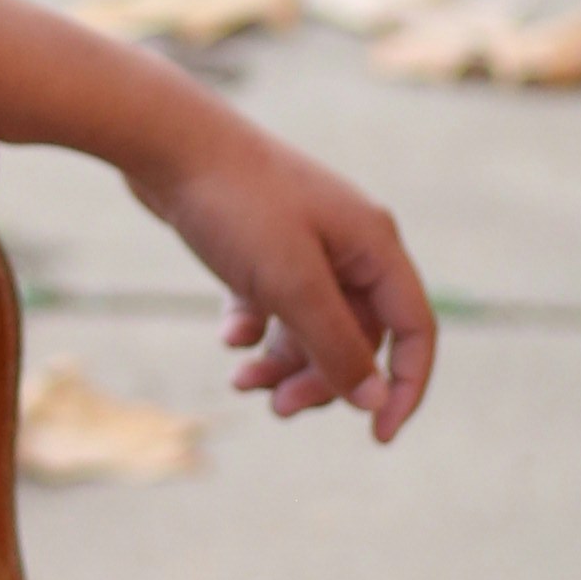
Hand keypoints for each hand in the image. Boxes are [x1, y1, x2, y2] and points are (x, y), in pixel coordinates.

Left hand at [138, 115, 435, 442]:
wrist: (166, 141)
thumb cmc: (236, 206)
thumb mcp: (292, 286)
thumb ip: (337, 346)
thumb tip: (375, 401)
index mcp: (374, 246)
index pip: (414, 330)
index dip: (405, 386)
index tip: (379, 437)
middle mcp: (348, 243)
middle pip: (357, 335)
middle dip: (322, 377)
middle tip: (278, 408)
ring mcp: (304, 240)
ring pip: (311, 322)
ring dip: (283, 361)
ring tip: (240, 381)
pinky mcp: (260, 240)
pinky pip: (272, 301)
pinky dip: (254, 326)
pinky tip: (229, 335)